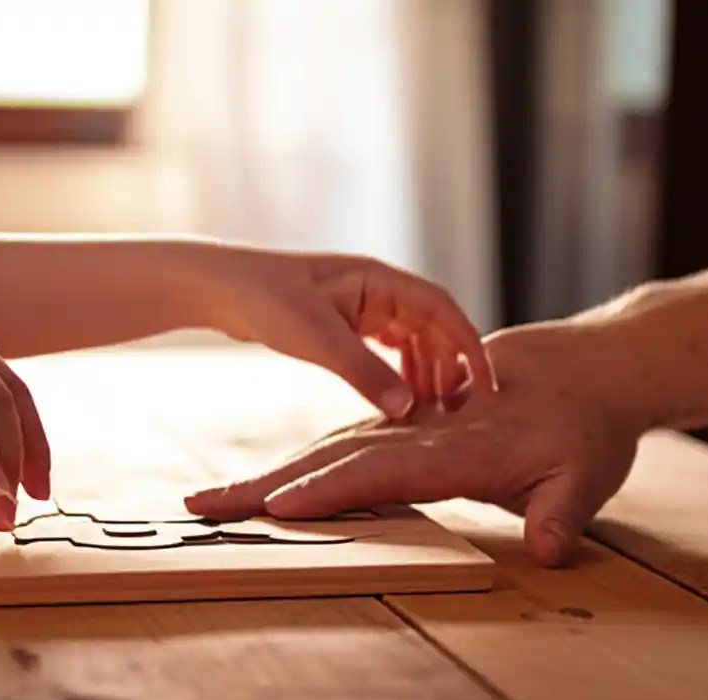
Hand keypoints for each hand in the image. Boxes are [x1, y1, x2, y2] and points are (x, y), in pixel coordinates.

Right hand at [184, 324, 643, 565]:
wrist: (587, 371)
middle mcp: (420, 434)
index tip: (278, 507)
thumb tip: (550, 552)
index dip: (329, 491)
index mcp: (457, 448)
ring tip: (219, 496)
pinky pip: (343, 447)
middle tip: (205, 506)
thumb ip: (563, 515)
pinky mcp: (405, 429)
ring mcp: (407, 429)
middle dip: (268, 483)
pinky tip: (277, 482)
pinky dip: (303, 465)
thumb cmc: (588, 430)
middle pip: (331, 458)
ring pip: (327, 449)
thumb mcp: (587, 474)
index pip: (380, 471)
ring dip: (273, 473)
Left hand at [209, 249, 495, 417]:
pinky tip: (399, 400)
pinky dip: (398, 371)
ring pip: (411, 338)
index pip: (443, 308)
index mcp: (379, 280)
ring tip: (431, 411)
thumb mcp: (320, 340)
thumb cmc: (266, 301)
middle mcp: (377, 288)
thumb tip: (407, 409)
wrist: (220, 288)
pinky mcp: (344, 321)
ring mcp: (361, 303)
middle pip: (433, 325)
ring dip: (425, 370)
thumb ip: (366, 374)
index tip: (487, 382)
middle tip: (458, 409)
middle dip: (449, 365)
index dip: (469, 344)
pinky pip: (386, 346)